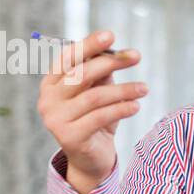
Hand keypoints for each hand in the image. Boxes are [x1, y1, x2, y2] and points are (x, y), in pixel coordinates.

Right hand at [36, 30, 145, 193]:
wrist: (91, 158)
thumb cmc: (96, 119)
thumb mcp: (99, 92)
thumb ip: (101, 74)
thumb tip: (114, 52)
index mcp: (51, 82)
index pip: (68, 57)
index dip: (88, 44)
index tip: (111, 34)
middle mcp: (48, 99)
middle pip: (81, 74)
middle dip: (111, 62)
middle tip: (136, 56)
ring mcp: (55, 119)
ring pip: (95, 97)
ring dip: (124, 90)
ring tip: (145, 88)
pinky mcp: (69, 137)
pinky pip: (101, 117)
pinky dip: (122, 109)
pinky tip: (136, 106)